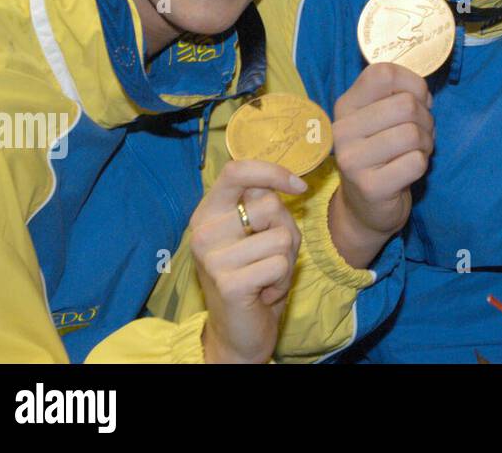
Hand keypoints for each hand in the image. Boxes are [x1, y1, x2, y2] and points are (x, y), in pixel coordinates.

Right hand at [191, 159, 307, 363]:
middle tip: (271, 254)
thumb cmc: (255, 273)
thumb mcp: (260, 232)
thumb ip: (266, 205)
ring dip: (286, 258)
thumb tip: (291, 184)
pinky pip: (280, 264)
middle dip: (287, 229)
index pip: (236, 171)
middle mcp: (202, 232)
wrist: (239, 330)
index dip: (272, 172)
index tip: (299, 187)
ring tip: (265, 274)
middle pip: (270, 205)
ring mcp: (212, 259)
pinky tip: (264, 292)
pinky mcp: (228, 284)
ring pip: (281, 236)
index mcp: (208, 212)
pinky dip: (282, 279)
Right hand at [328, 62, 434, 267]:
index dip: (412, 83)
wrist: (365, 207)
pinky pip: (416, 162)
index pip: (383, 73)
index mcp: (345, 105)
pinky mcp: (370, 187)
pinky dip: (422, 164)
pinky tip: (408, 170)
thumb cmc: (382, 153)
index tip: (416, 100)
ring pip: (413, 133)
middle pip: (406, 104)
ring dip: (426, 143)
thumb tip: (424, 93)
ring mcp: (352, 160)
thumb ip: (399, 95)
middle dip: (426, 118)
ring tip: (415, 151)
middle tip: (420, 133)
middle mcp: (342, 130)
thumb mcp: (382, 118)